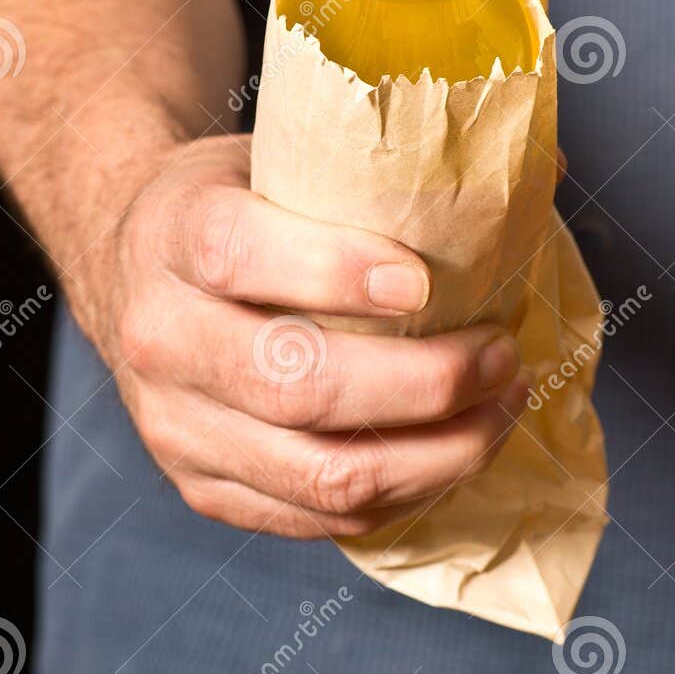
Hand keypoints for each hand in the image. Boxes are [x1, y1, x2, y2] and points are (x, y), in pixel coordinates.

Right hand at [94, 134, 528, 538]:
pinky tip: (451, 450)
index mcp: (174, 235)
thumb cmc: (232, 203)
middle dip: (424, 382)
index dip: (335, 271)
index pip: (239, 256)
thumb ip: (381, 164)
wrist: (130, 265)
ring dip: (435, 453)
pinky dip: (402, 492)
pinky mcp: (200, 487)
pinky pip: (317, 517)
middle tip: (499, 355)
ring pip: (320, 473)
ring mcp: (174, 426)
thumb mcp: (278, 156)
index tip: (423, 280)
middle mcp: (161, 337)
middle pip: (295, 386)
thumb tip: (544, 164)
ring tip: (498, 409)